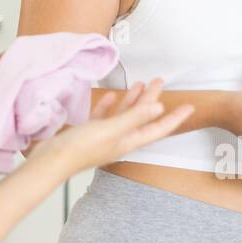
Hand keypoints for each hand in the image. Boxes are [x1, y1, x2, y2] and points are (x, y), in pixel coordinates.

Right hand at [36, 79, 193, 174]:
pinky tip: (113, 95)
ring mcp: (104, 137)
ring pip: (124, 115)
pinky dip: (111, 105)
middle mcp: (119, 140)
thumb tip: (159, 107)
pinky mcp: (89, 133)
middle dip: (153, 99)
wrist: (51, 161)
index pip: (158, 128)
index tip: (190, 106)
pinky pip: (105, 116)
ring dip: (134, 99)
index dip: (175, 117)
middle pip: (142, 117)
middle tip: (161, 81)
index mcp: (128, 141)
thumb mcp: (110, 130)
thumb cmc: (80, 148)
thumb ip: (134, 117)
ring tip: (141, 83)